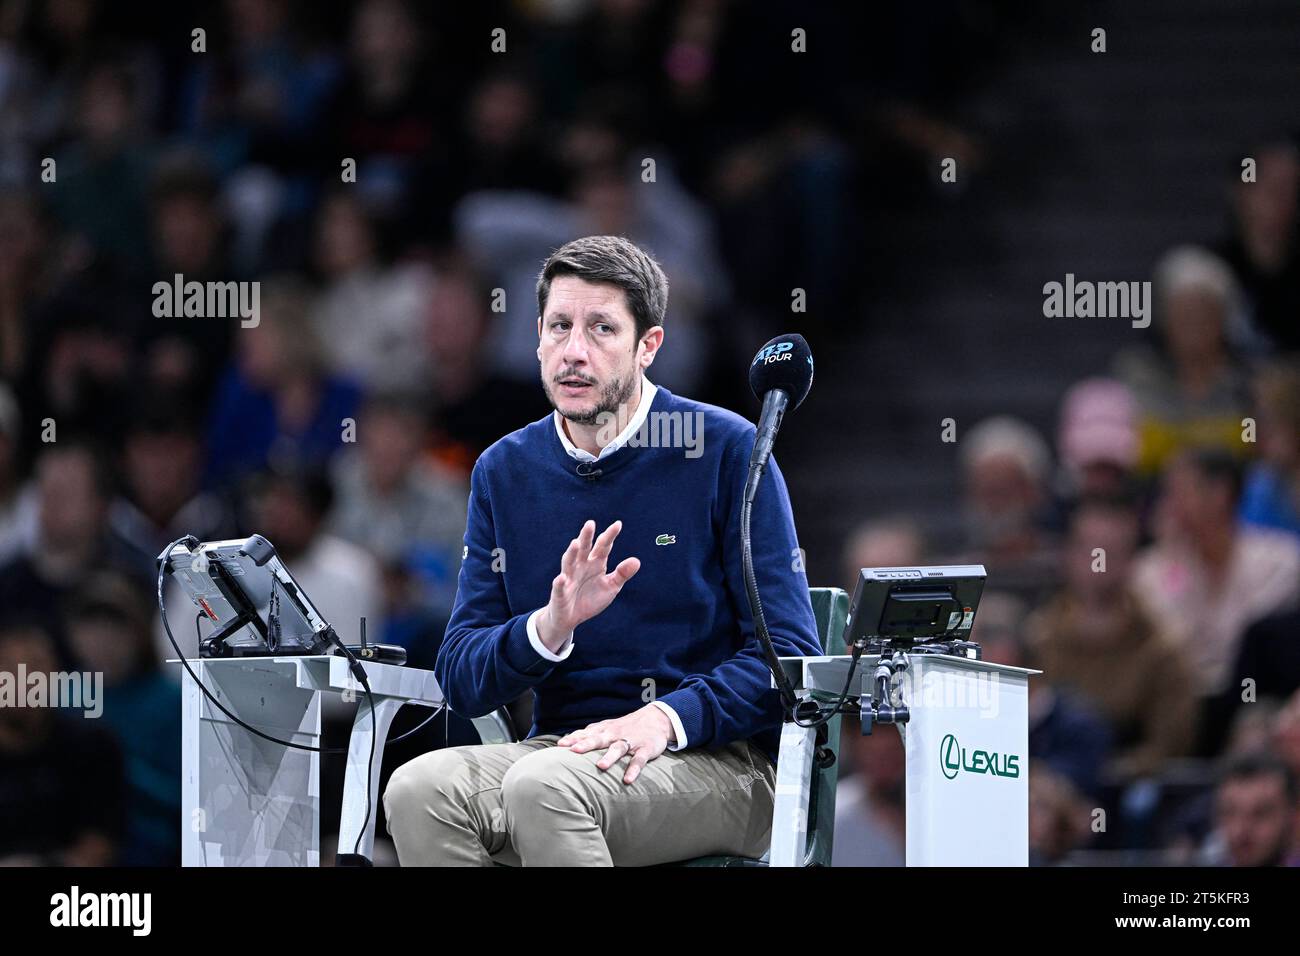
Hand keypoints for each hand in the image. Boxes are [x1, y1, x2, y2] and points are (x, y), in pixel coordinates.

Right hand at [536, 519, 639, 652]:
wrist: (571, 618)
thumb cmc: (590, 599)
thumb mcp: (611, 587)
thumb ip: (622, 574)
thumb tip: (637, 561)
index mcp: (595, 563)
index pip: (603, 547)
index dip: (609, 536)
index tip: (618, 524)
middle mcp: (581, 566)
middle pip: (584, 549)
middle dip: (586, 536)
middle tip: (590, 523)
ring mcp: (569, 578)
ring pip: (569, 562)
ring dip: (571, 553)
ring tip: (575, 543)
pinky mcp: (560, 593)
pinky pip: (559, 587)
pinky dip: (560, 582)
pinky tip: (561, 578)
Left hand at [557, 705, 674, 784]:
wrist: (656, 719)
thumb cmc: (624, 726)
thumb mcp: (606, 727)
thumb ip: (588, 734)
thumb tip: (564, 742)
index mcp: (605, 730)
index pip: (587, 733)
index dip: (574, 738)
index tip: (560, 745)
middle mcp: (615, 734)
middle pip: (599, 739)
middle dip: (586, 744)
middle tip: (574, 751)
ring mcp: (631, 741)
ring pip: (618, 748)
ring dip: (610, 757)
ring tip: (601, 766)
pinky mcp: (645, 749)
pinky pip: (639, 760)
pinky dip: (634, 769)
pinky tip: (628, 780)